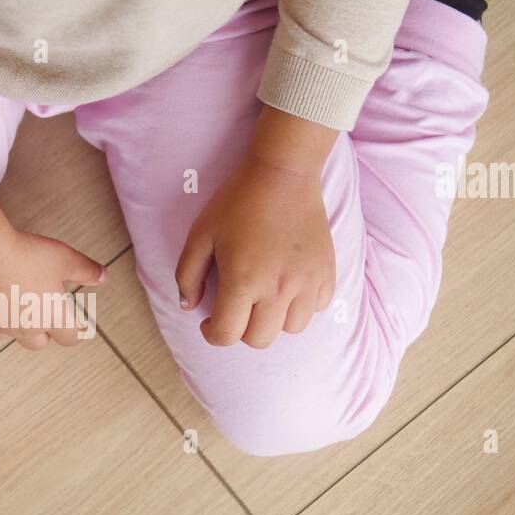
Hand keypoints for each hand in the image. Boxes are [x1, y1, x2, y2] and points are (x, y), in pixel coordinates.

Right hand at [0, 229, 104, 348]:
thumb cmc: (23, 255)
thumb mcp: (64, 258)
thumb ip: (85, 270)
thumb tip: (102, 276)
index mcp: (50, 317)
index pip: (70, 336)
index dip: (77, 332)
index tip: (80, 330)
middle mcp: (23, 328)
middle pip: (38, 342)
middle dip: (45, 332)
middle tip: (48, 319)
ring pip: (7, 334)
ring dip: (14, 326)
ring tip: (15, 310)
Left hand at [176, 120, 336, 348]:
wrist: (282, 175)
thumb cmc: (237, 202)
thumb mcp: (200, 235)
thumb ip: (188, 275)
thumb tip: (188, 306)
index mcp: (243, 280)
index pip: (228, 335)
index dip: (212, 334)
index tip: (209, 323)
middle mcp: (278, 288)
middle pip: (260, 340)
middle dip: (241, 331)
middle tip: (236, 310)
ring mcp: (307, 282)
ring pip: (292, 329)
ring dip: (274, 321)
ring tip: (264, 300)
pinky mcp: (326, 272)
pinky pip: (317, 308)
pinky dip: (301, 306)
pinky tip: (289, 287)